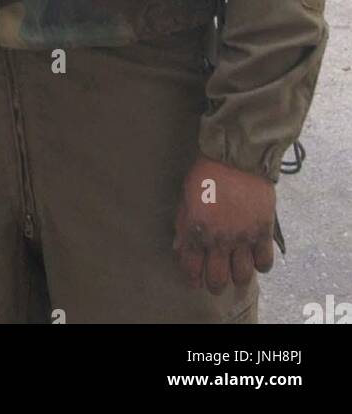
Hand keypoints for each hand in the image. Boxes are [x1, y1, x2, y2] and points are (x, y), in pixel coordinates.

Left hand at [173, 155, 274, 291]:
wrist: (237, 158)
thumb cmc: (207, 173)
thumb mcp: (186, 196)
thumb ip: (183, 224)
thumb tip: (179, 247)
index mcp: (196, 230)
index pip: (191, 266)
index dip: (192, 277)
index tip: (195, 280)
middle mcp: (218, 239)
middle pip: (217, 279)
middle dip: (214, 284)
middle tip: (216, 281)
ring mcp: (242, 238)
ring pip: (241, 275)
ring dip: (237, 278)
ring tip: (236, 273)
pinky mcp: (263, 232)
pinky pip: (264, 262)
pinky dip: (260, 265)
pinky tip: (255, 259)